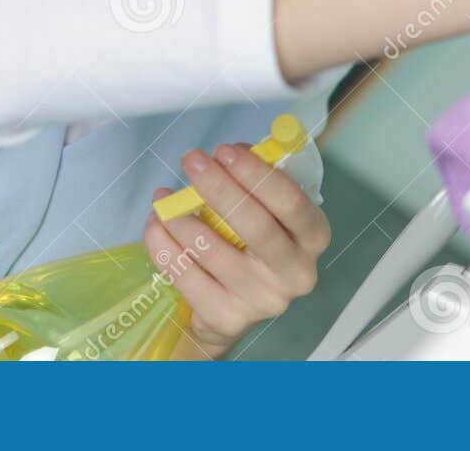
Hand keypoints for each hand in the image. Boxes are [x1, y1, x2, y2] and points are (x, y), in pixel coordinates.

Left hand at [144, 141, 330, 359]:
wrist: (234, 306)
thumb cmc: (252, 243)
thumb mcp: (266, 209)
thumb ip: (255, 180)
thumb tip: (229, 154)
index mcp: (313, 237)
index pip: (291, 202)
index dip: (256, 174)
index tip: (224, 151)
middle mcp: (296, 273)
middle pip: (255, 227)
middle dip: (218, 188)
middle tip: (191, 161)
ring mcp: (262, 301)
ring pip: (213, 251)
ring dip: (181, 217)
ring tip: (163, 199)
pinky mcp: (228, 319)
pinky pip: (187, 277)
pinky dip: (164, 247)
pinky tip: (156, 226)